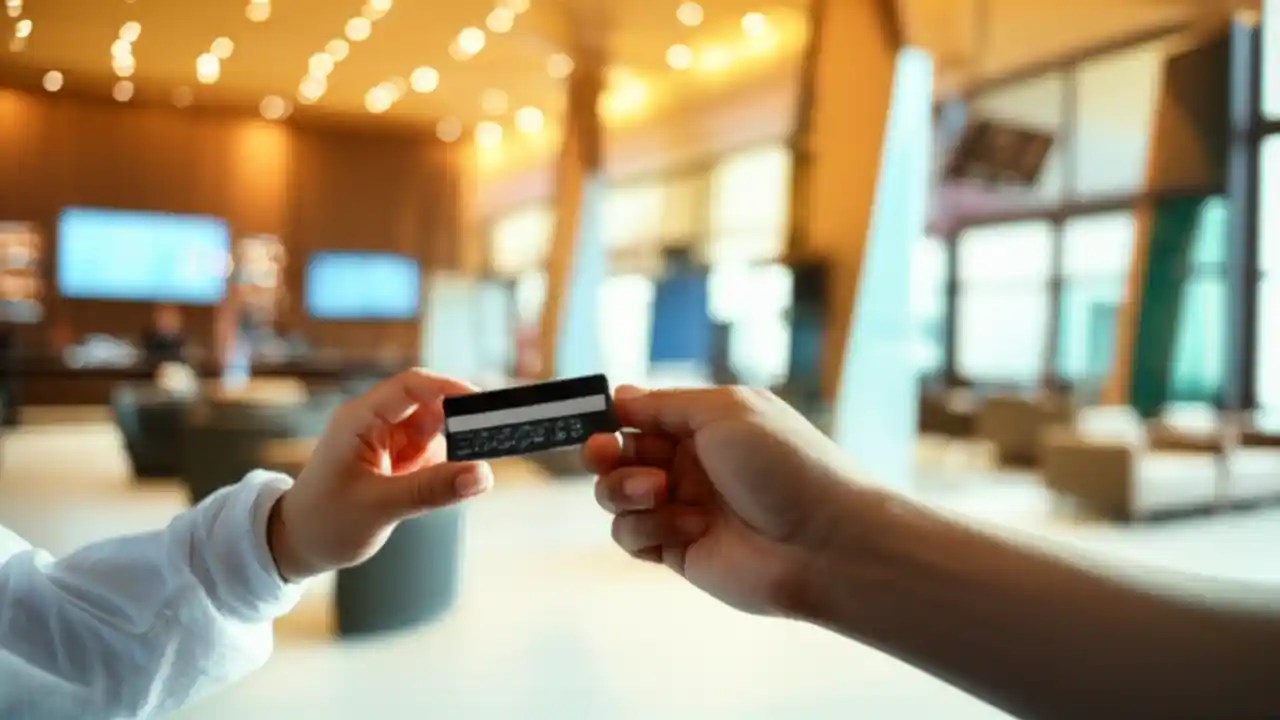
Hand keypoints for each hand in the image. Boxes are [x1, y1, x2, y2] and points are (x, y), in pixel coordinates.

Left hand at [268, 369, 492, 580]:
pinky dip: (441, 469)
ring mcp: (386, 441)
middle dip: (457, 426)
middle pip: (430, 406)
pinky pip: (430, 454)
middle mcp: (374, 422)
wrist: (297, 546)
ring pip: (434, 432)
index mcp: (360, 419)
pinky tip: (431, 492)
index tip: (484, 405)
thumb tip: (483, 474)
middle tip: (483, 447)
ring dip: (448, 454)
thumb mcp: (380, 506)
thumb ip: (433, 489)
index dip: (450, 388)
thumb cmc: (325, 522)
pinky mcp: (395, 461)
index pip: (412, 386)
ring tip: (439, 483)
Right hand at [583, 386, 876, 615]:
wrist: (822, 542)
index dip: (611, 417)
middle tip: (604, 454)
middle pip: (618, 456)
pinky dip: (648, 528)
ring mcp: (681, 508)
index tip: (595, 420)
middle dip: (604, 453)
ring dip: (624, 490)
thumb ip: (664, 405)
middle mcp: (689, 465)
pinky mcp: (677, 551)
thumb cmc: (784, 463)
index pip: (638, 415)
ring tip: (657, 491)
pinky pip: (632, 535)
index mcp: (703, 425)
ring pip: (615, 496)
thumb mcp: (724, 411)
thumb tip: (619, 396)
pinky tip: (688, 527)